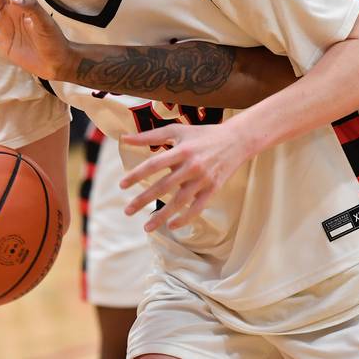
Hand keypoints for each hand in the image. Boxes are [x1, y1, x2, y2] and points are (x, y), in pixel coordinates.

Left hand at [119, 122, 253, 231]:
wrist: (236, 140)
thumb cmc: (203, 134)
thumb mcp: (177, 131)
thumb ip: (150, 136)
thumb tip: (124, 138)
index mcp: (181, 150)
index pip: (154, 164)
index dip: (137, 175)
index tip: (122, 185)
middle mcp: (191, 166)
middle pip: (163, 186)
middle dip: (143, 200)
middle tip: (127, 211)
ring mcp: (203, 179)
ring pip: (179, 201)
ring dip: (162, 216)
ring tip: (146, 227)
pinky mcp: (213, 189)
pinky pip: (197, 208)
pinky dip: (185, 218)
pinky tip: (172, 226)